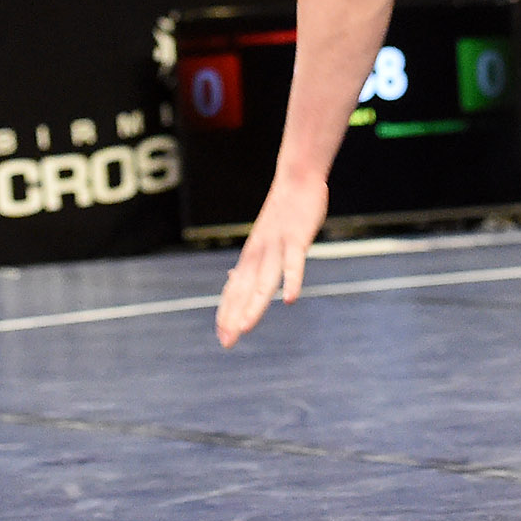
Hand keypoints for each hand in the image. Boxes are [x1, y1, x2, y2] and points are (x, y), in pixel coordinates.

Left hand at [216, 172, 328, 346]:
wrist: (296, 178)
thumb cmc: (283, 210)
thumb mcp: (262, 237)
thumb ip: (250, 260)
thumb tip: (231, 277)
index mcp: (251, 254)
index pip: (235, 287)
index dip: (228, 311)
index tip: (222, 335)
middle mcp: (259, 252)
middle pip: (245, 288)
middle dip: (235, 315)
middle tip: (227, 342)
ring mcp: (277, 245)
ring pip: (264, 280)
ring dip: (254, 305)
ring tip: (246, 328)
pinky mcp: (297, 238)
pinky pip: (294, 262)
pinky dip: (292, 280)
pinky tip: (290, 299)